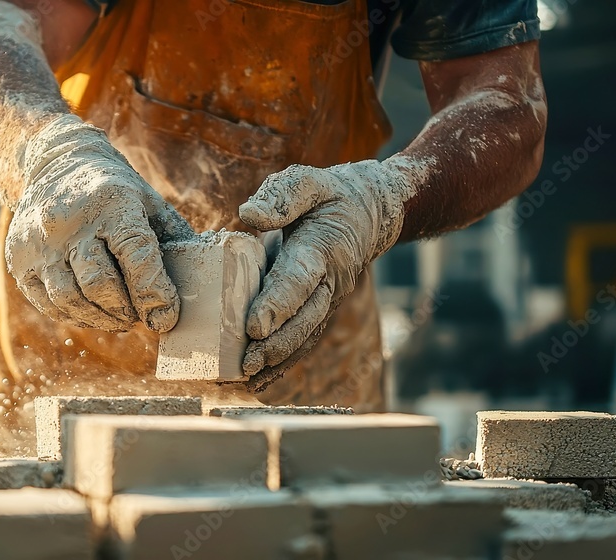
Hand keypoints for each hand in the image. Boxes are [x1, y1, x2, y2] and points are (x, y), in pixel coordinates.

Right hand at [6, 115, 194, 331]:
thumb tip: (205, 281)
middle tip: (141, 318)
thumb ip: (174, 237)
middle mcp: (69, 221)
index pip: (136, 255)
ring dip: (101, 319)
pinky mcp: (18, 259)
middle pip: (100, 283)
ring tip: (120, 320)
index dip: (154, 293)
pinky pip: (48, 302)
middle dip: (127, 310)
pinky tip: (92, 315)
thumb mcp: (148, 200)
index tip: (166, 318)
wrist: (55, 162)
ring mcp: (39, 242)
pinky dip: (75, 316)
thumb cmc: (113, 188)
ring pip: (70, 298)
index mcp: (110, 202)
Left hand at [238, 160, 413, 390]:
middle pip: (303, 319)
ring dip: (276, 360)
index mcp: (323, 248)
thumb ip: (282, 195)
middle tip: (244, 363)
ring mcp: (328, 301)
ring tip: (243, 378)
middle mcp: (330, 281)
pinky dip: (282, 364)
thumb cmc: (330, 196)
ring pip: (304, 336)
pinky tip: (256, 382)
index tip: (255, 325)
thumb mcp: (309, 182)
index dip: (278, 303)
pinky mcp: (321, 311)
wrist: (372, 212)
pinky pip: (304, 341)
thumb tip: (248, 214)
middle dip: (274, 344)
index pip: (299, 279)